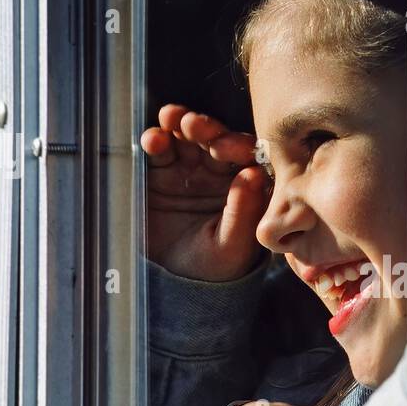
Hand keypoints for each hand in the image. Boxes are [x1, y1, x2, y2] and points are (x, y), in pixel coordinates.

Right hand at [140, 105, 266, 281]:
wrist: (175, 284)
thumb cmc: (214, 268)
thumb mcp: (232, 247)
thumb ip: (243, 212)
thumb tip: (253, 174)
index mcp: (246, 188)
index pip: (247, 158)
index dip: (236, 146)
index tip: (223, 146)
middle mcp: (219, 173)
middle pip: (216, 140)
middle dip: (206, 128)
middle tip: (193, 125)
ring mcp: (189, 169)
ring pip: (187, 138)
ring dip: (180, 125)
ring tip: (172, 120)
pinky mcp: (160, 172)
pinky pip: (159, 151)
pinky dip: (155, 141)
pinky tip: (152, 140)